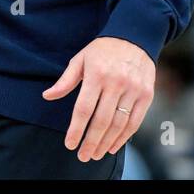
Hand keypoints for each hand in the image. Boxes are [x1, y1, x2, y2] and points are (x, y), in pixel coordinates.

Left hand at [42, 37, 154, 161]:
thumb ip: (65, 80)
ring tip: (96, 154)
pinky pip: (135, 121)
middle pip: (102, 120)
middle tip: (83, 156)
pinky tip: (113, 146)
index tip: (70, 144)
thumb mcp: (80, 59)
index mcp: (97, 74)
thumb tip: (47, 96)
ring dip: (106, 143)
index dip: (76, 129)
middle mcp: (116, 82)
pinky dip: (124, 137)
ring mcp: (133, 89)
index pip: (84, 108)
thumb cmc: (103, 50)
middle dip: (91, 142)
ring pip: (119, 124)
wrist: (134, 37)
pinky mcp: (146, 94)